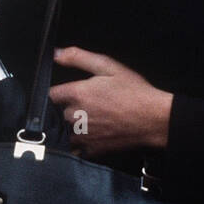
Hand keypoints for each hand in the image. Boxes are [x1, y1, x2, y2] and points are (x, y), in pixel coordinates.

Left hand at [49, 47, 172, 158]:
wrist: (153, 119)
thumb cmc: (134, 91)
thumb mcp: (108, 66)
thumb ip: (79, 57)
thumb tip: (56, 53)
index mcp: (77, 94)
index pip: (50, 94)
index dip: (58, 92)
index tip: (67, 92)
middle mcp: (76, 116)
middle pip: (58, 113)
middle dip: (67, 108)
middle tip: (87, 104)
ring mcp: (83, 135)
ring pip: (65, 131)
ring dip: (72, 126)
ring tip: (91, 120)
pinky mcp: (92, 149)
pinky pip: (75, 149)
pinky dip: (78, 144)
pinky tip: (90, 136)